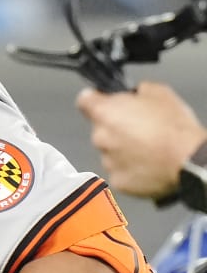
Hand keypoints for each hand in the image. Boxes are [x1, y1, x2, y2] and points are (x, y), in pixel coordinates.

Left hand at [76, 82, 206, 199]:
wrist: (188, 161)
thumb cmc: (174, 126)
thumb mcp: (160, 93)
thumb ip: (138, 91)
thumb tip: (134, 94)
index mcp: (105, 113)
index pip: (85, 101)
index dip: (96, 100)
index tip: (105, 102)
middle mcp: (100, 137)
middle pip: (101, 129)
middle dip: (116, 127)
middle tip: (140, 129)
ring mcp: (107, 161)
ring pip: (110, 152)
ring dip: (123, 149)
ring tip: (148, 149)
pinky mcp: (118, 181)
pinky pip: (120, 172)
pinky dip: (131, 169)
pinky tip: (148, 165)